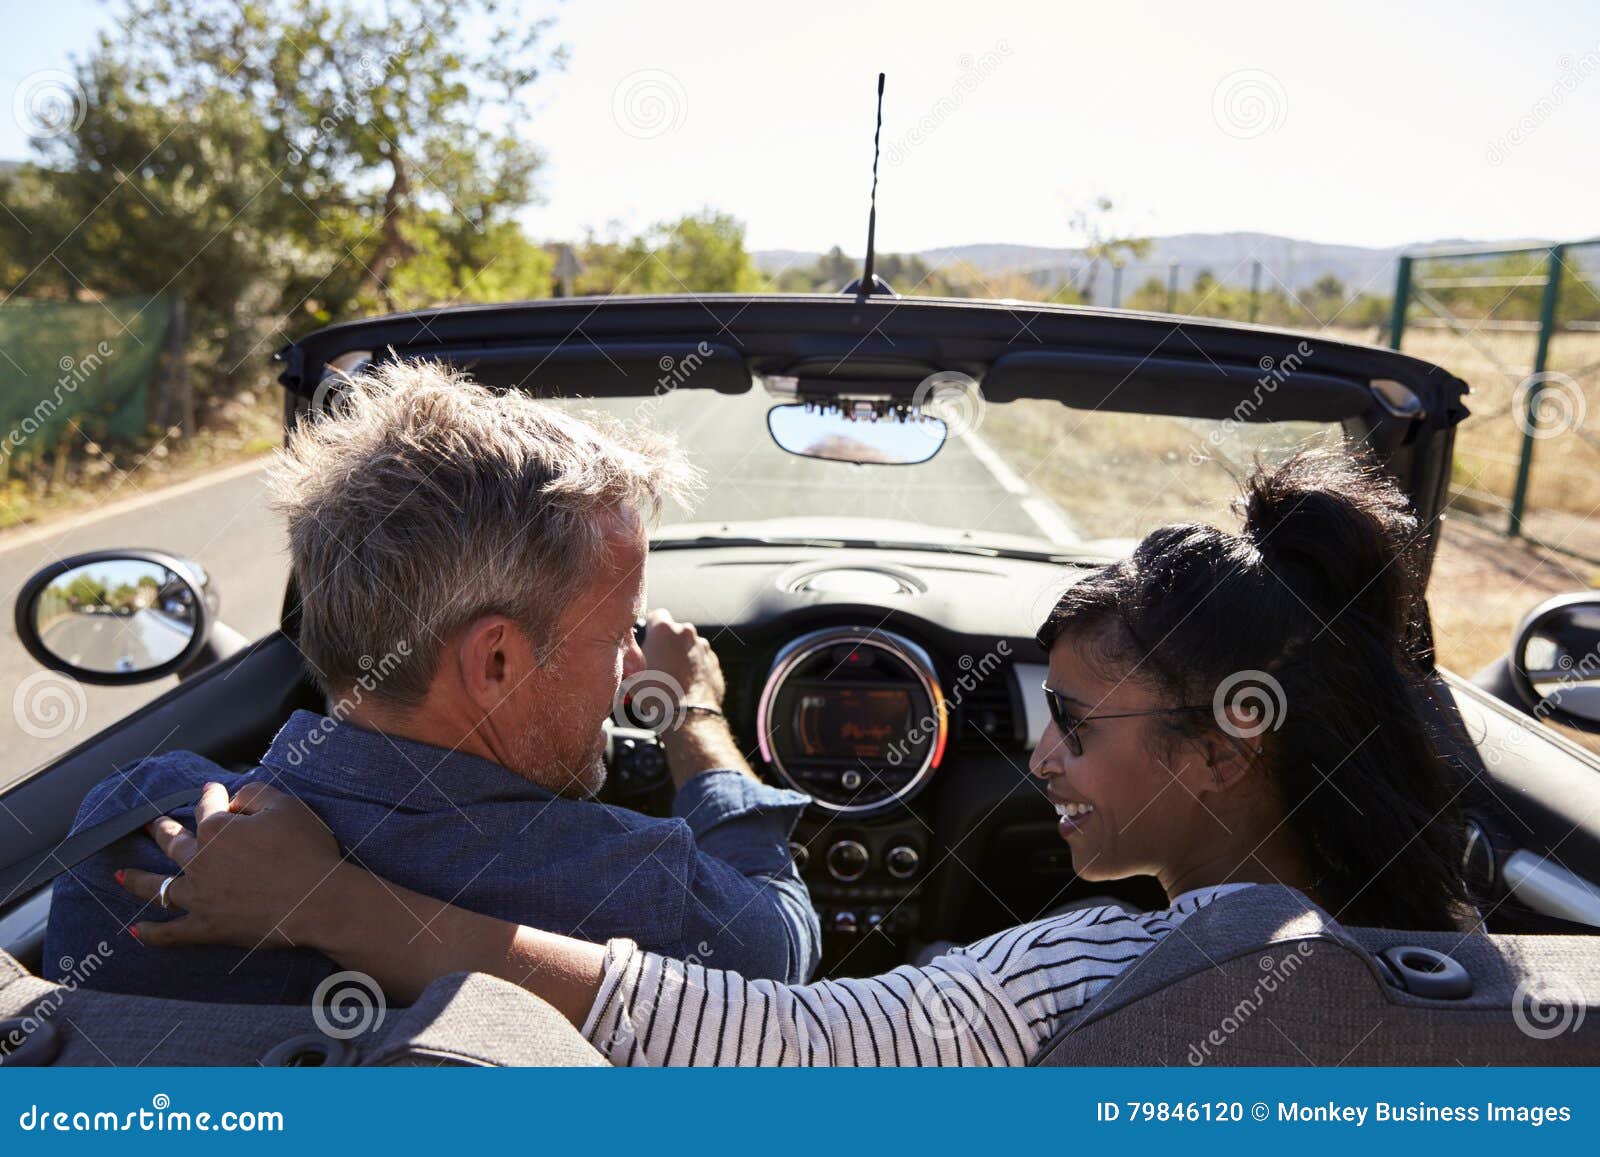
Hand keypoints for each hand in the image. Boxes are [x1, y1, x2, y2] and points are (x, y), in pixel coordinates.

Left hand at [118, 781, 343, 949]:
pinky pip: (172, 933)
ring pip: (158, 887)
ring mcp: (199, 897)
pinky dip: (154, 933)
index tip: (213, 789)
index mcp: (216, 829)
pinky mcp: (207, 927)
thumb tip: (234, 797)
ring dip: (137, 879)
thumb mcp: (287, 806)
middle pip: (174, 842)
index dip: (211, 794)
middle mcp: (198, 862)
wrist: (319, 901)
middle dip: (162, 829)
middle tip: (153, 823)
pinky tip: (137, 932)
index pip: (207, 806)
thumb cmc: (307, 851)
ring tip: (121, 875)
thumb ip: (255, 793)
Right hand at [639, 609, 724, 710]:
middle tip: (656, 663)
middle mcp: (687, 633)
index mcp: (665, 630)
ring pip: (688, 646)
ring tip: (671, 677)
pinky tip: (684, 684)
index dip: (650, 627)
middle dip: (666, 644)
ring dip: (680, 656)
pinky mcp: (714, 663)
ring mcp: (704, 647)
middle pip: (674, 631)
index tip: (646, 640)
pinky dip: (693, 668)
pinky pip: (700, 660)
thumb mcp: (631, 676)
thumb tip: (627, 659)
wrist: (688, 717)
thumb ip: (630, 659)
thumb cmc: (657, 696)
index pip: (656, 614)